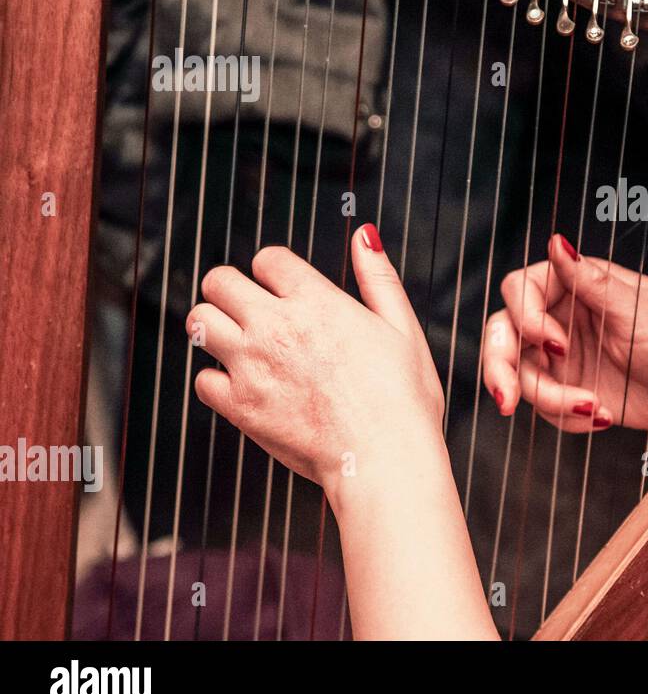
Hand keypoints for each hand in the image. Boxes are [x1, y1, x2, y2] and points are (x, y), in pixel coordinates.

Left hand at [187, 224, 443, 503]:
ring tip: (238, 340)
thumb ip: (378, 277)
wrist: (384, 458)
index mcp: (317, 302)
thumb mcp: (402, 327)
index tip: (282, 286)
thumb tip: (365, 235)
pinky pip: (202, 380)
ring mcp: (252, 366)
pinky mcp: (239, 406)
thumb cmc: (402, 398)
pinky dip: (217, 380)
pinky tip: (243, 384)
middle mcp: (276, 327)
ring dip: (215, 326)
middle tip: (248, 307)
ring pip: (199, 323)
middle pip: (219, 282)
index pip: (267, 259)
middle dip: (232, 289)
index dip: (274, 269)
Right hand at [482, 234, 647, 437]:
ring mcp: (559, 357)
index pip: (519, 290)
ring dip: (552, 400)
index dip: (525, 316)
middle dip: (501, 368)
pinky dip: (567, 417)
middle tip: (508, 400)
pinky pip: (544, 407)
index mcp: (574, 285)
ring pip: (521, 377)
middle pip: (502, 334)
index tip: (553, 342)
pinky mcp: (566, 390)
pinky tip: (603, 415)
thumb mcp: (632, 309)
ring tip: (594, 408)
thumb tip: (557, 240)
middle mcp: (559, 317)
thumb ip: (588, 281)